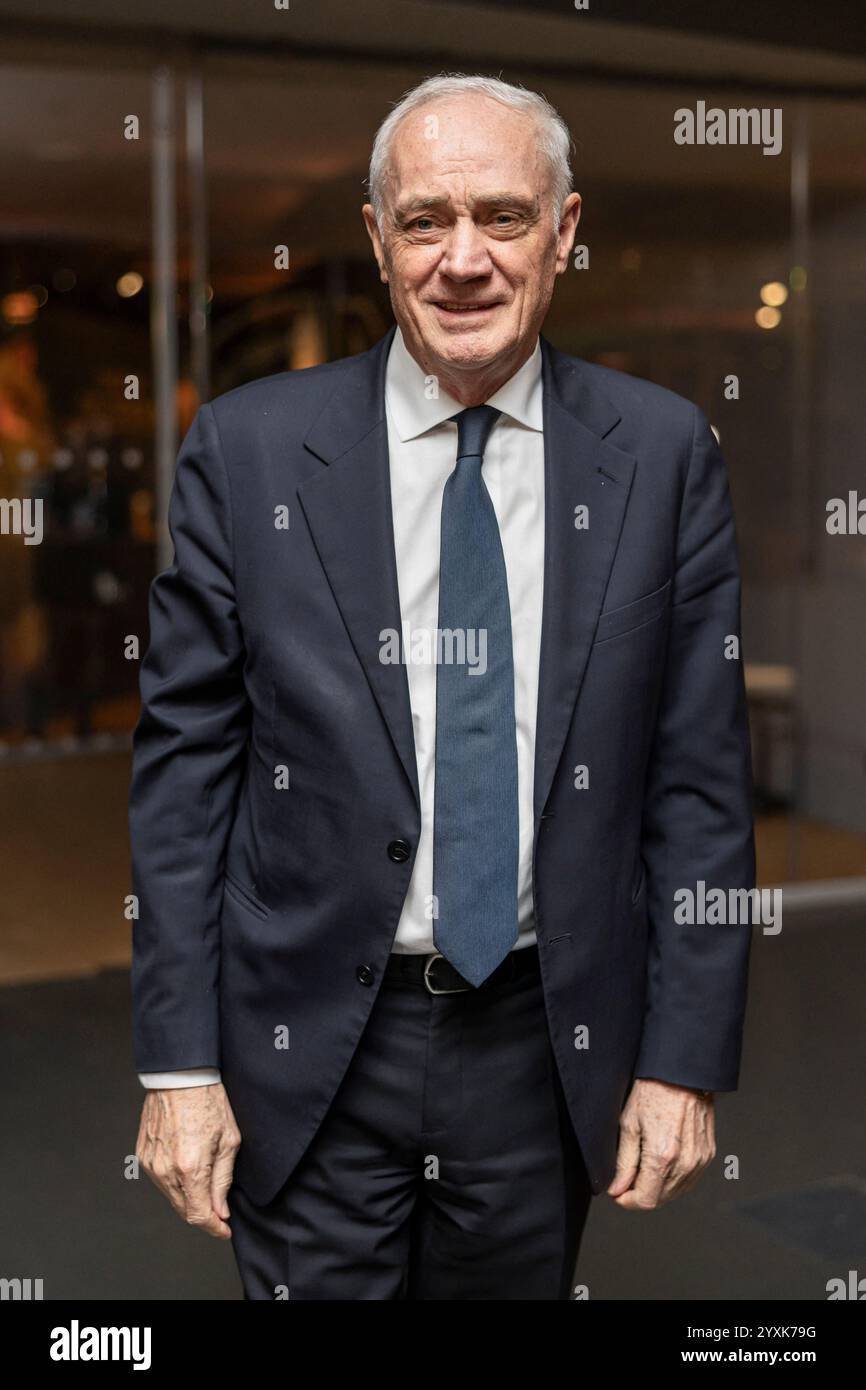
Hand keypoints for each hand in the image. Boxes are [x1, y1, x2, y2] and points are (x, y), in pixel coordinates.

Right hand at [136, 1083, 241, 1238]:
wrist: (180, 1076)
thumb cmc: (209, 1102)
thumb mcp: (229, 1141)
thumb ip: (222, 1180)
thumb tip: (220, 1210)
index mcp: (189, 1169)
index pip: (198, 1215)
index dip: (213, 1227)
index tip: (224, 1229)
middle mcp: (165, 1171)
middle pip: (183, 1210)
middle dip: (203, 1213)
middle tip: (219, 1208)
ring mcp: (151, 1164)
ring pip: (171, 1196)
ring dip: (189, 1197)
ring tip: (205, 1179)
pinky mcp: (143, 1156)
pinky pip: (161, 1180)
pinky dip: (175, 1182)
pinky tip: (188, 1166)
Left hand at [606, 1078, 714, 1209]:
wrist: (682, 1074)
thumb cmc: (654, 1092)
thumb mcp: (629, 1124)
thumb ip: (624, 1163)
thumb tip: (617, 1189)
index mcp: (663, 1156)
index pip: (646, 1200)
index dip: (628, 1201)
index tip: (618, 1192)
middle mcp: (685, 1163)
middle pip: (661, 1199)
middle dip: (641, 1193)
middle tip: (627, 1177)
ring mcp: (699, 1160)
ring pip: (675, 1192)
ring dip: (657, 1187)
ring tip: (644, 1166)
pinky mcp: (707, 1154)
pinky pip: (689, 1180)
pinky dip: (673, 1179)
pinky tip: (662, 1163)